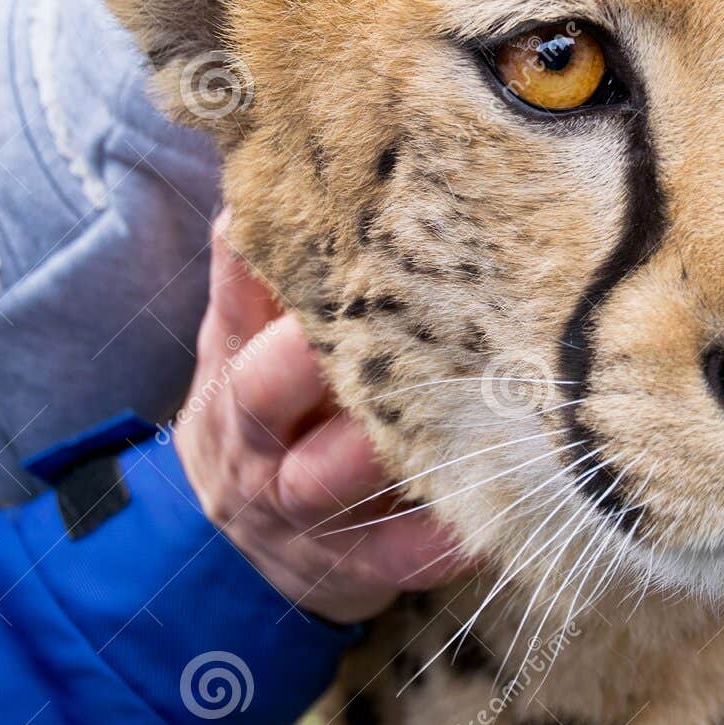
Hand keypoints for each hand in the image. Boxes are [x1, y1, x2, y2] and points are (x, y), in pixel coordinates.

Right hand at [173, 215, 468, 622]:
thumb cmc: (272, 408)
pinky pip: (393, 559)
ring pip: (327, 480)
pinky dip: (438, 538)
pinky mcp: (346, 570)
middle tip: (380, 321)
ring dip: (383, 447)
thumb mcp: (248, 339)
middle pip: (264, 390)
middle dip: (311, 354)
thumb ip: (270, 266)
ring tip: (448, 414)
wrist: (244, 540)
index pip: (237, 297)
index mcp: (234, 362)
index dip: (275, 260)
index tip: (338, 219)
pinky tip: (489, 513)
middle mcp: (253, 435)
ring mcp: (295, 509)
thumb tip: (292, 153)